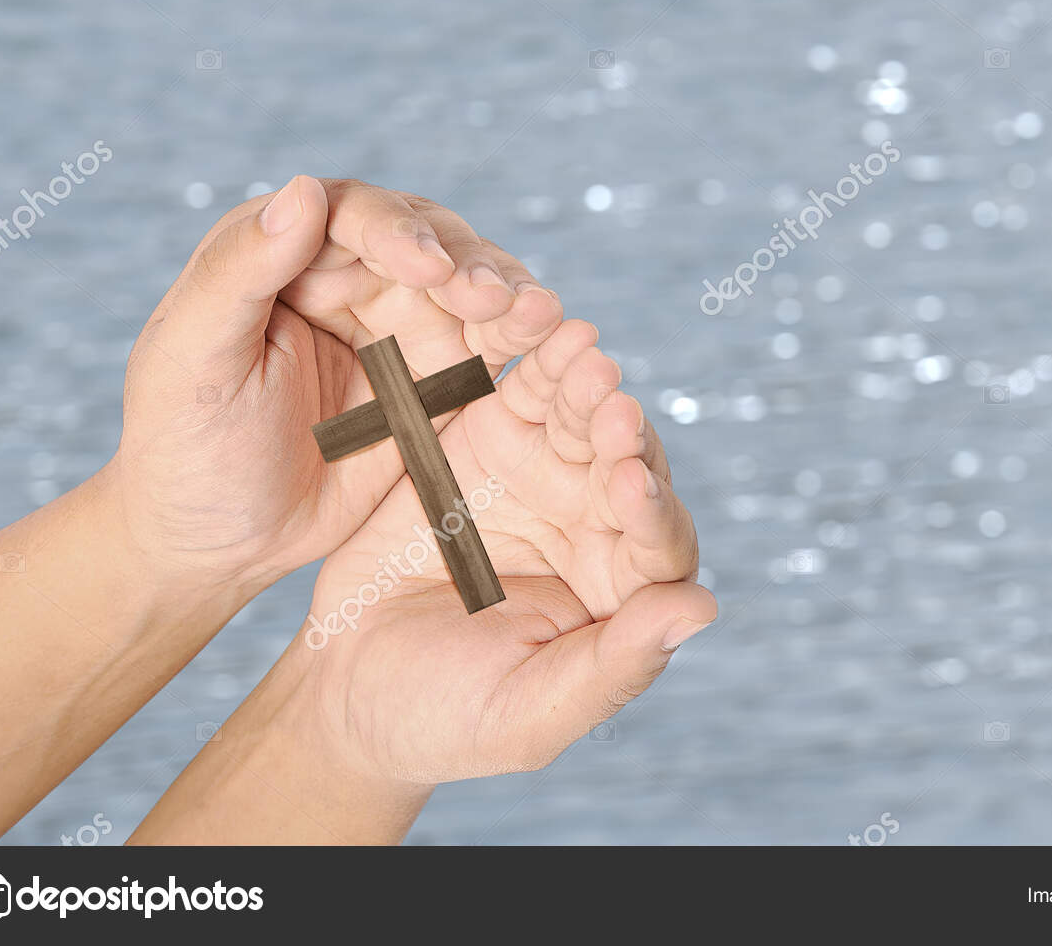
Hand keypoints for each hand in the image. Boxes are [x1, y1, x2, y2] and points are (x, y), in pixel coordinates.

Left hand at [111, 176, 562, 590]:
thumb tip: (303, 187)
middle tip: (492, 298)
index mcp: (282, 250)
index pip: (352, 215)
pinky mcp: (436, 376)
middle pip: (429, 240)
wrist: (213, 542)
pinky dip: (522, 339)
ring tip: (535, 313)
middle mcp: (349, 273)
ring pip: (470, 286)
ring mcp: (399, 324)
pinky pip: (489, 346)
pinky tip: (548, 337)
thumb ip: (240, 270)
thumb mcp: (191, 359)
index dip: (395, 231)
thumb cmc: (181, 447)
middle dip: (468, 263)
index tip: (426, 267)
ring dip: (507, 293)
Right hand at [300, 320, 713, 783]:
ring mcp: (548, 474)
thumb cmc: (446, 717)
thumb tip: (703, 609)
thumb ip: (615, 665)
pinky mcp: (492, 434)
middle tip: (611, 407)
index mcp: (624, 592)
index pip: (660, 546)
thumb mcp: (530, 712)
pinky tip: (550, 335)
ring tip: (583, 358)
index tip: (631, 487)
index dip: (651, 516)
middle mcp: (598, 524)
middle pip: (629, 467)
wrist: (348, 685)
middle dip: (621, 436)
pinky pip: (524, 389)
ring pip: (583, 419)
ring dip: (587, 388)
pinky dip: (538, 361)